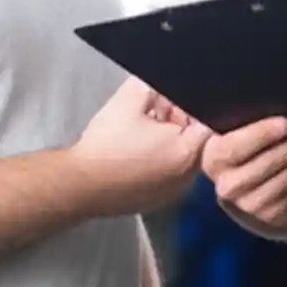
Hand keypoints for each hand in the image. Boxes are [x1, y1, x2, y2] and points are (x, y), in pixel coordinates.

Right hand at [71, 77, 211, 215]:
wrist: (80, 184)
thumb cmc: (107, 144)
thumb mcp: (129, 99)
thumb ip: (154, 85)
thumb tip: (167, 85)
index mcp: (188, 152)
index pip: (206, 121)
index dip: (188, 106)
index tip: (168, 101)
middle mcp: (187, 177)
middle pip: (195, 140)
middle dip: (177, 122)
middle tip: (152, 112)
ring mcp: (173, 193)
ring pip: (181, 157)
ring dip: (167, 141)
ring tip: (140, 132)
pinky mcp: (157, 201)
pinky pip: (168, 174)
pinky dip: (158, 161)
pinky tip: (135, 152)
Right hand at [202, 117, 286, 233]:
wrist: (250, 186)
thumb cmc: (246, 147)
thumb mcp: (238, 133)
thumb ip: (248, 120)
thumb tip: (282, 101)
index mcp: (214, 156)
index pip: (233, 147)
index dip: (260, 135)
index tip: (286, 123)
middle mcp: (227, 184)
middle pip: (264, 164)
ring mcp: (249, 203)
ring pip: (285, 178)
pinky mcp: (272, 214)